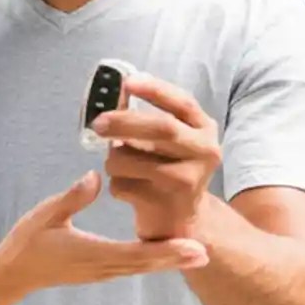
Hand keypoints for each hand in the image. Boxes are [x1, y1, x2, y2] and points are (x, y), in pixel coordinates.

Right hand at [0, 170, 208, 300]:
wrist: (13, 273)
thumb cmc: (27, 243)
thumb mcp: (47, 214)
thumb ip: (73, 197)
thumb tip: (96, 177)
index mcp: (92, 253)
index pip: (135, 253)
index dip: (166, 251)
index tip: (192, 247)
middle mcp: (102, 266)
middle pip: (146, 264)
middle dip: (176, 259)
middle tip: (206, 254)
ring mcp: (102, 271)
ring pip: (142, 267)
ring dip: (168, 261)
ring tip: (196, 255)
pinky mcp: (99, 270)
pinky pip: (132, 266)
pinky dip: (152, 260)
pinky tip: (166, 254)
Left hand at [93, 73, 221, 241]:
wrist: (181, 222)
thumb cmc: (167, 171)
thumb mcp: (165, 142)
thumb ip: (146, 119)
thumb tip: (114, 95)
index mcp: (204, 129)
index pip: (182, 102)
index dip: (155, 90)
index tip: (127, 82)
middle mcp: (206, 151)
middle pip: (162, 128)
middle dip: (124, 123)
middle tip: (98, 123)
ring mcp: (191, 179)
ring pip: (135, 159)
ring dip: (114, 160)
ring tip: (116, 166)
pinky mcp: (170, 204)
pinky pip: (126, 186)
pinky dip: (116, 185)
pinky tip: (127, 190)